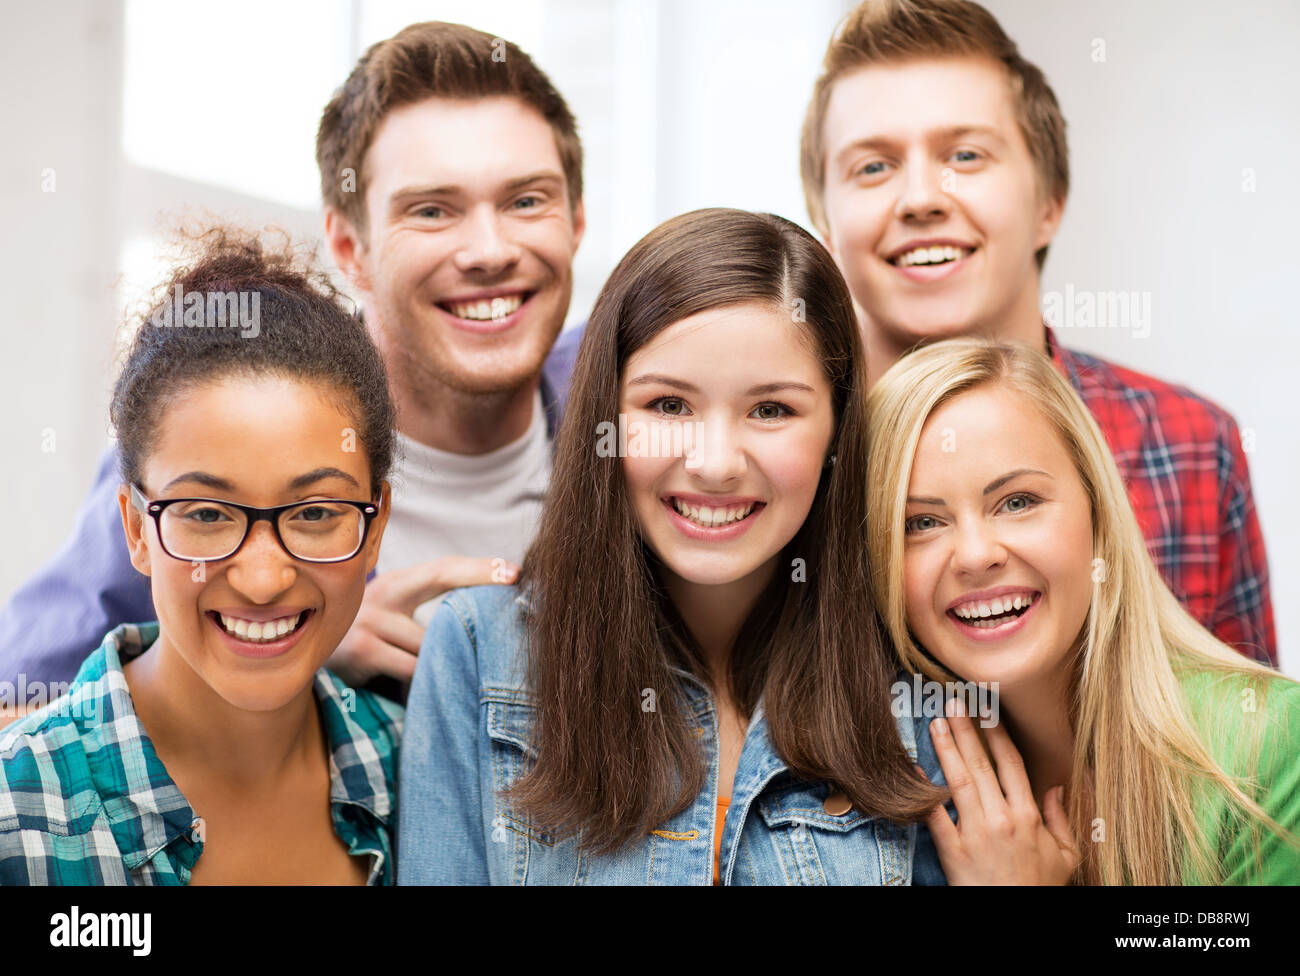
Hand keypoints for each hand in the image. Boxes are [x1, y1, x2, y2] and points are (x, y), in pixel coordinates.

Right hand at [326, 556, 518, 684]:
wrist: (310, 651)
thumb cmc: (370, 636)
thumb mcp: (396, 614)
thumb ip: (431, 612)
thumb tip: (491, 613)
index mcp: (398, 582)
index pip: (444, 569)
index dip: (481, 570)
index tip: (517, 573)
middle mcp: (383, 594)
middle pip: (443, 607)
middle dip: (477, 620)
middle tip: (513, 623)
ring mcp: (370, 622)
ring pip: (431, 646)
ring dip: (449, 662)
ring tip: (466, 672)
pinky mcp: (361, 651)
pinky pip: (412, 669)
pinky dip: (426, 681)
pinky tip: (431, 689)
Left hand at [923, 698, 1079, 884]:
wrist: (1017, 920)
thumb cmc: (1040, 889)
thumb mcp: (1065, 857)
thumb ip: (1061, 821)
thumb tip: (1057, 789)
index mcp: (1028, 816)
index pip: (1011, 763)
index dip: (998, 732)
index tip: (987, 708)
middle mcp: (1001, 818)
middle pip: (981, 763)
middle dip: (966, 728)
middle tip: (953, 700)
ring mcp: (976, 833)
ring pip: (958, 780)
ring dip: (946, 748)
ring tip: (935, 721)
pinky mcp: (953, 850)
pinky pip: (934, 816)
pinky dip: (922, 792)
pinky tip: (912, 768)